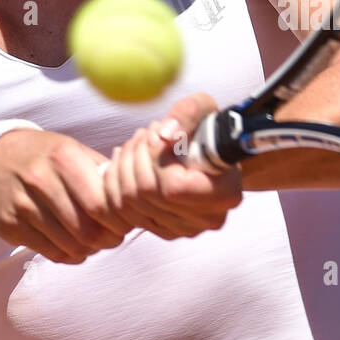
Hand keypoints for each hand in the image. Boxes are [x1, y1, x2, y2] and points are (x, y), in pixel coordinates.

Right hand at [0, 129, 132, 263]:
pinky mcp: (8, 225)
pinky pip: (50, 254)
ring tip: (94, 241)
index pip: (100, 205)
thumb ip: (105, 174)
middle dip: (107, 240)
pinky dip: (69, 256)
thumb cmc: (48, 157)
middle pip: (86, 231)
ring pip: (70, 246)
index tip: (125, 224)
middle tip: (113, 238)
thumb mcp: (75, 152)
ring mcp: (21, 204)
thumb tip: (137, 199)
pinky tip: (73, 246)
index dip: (119, 222)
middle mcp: (40, 179)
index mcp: (64, 158)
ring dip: (89, 250)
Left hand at [103, 92, 243, 239]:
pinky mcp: (164, 231)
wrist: (216, 152)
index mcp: (224, 193)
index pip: (173, 188)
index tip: (158, 131)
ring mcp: (184, 229)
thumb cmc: (211, 129)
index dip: (155, 157)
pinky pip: (122, 212)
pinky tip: (125, 159)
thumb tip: (163, 134)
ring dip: (123, 165)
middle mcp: (206, 219)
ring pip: (128, 203)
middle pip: (146, 194)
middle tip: (145, 132)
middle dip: (136, 155)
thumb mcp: (205, 109)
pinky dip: (115, 182)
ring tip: (137, 141)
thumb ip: (187, 114)